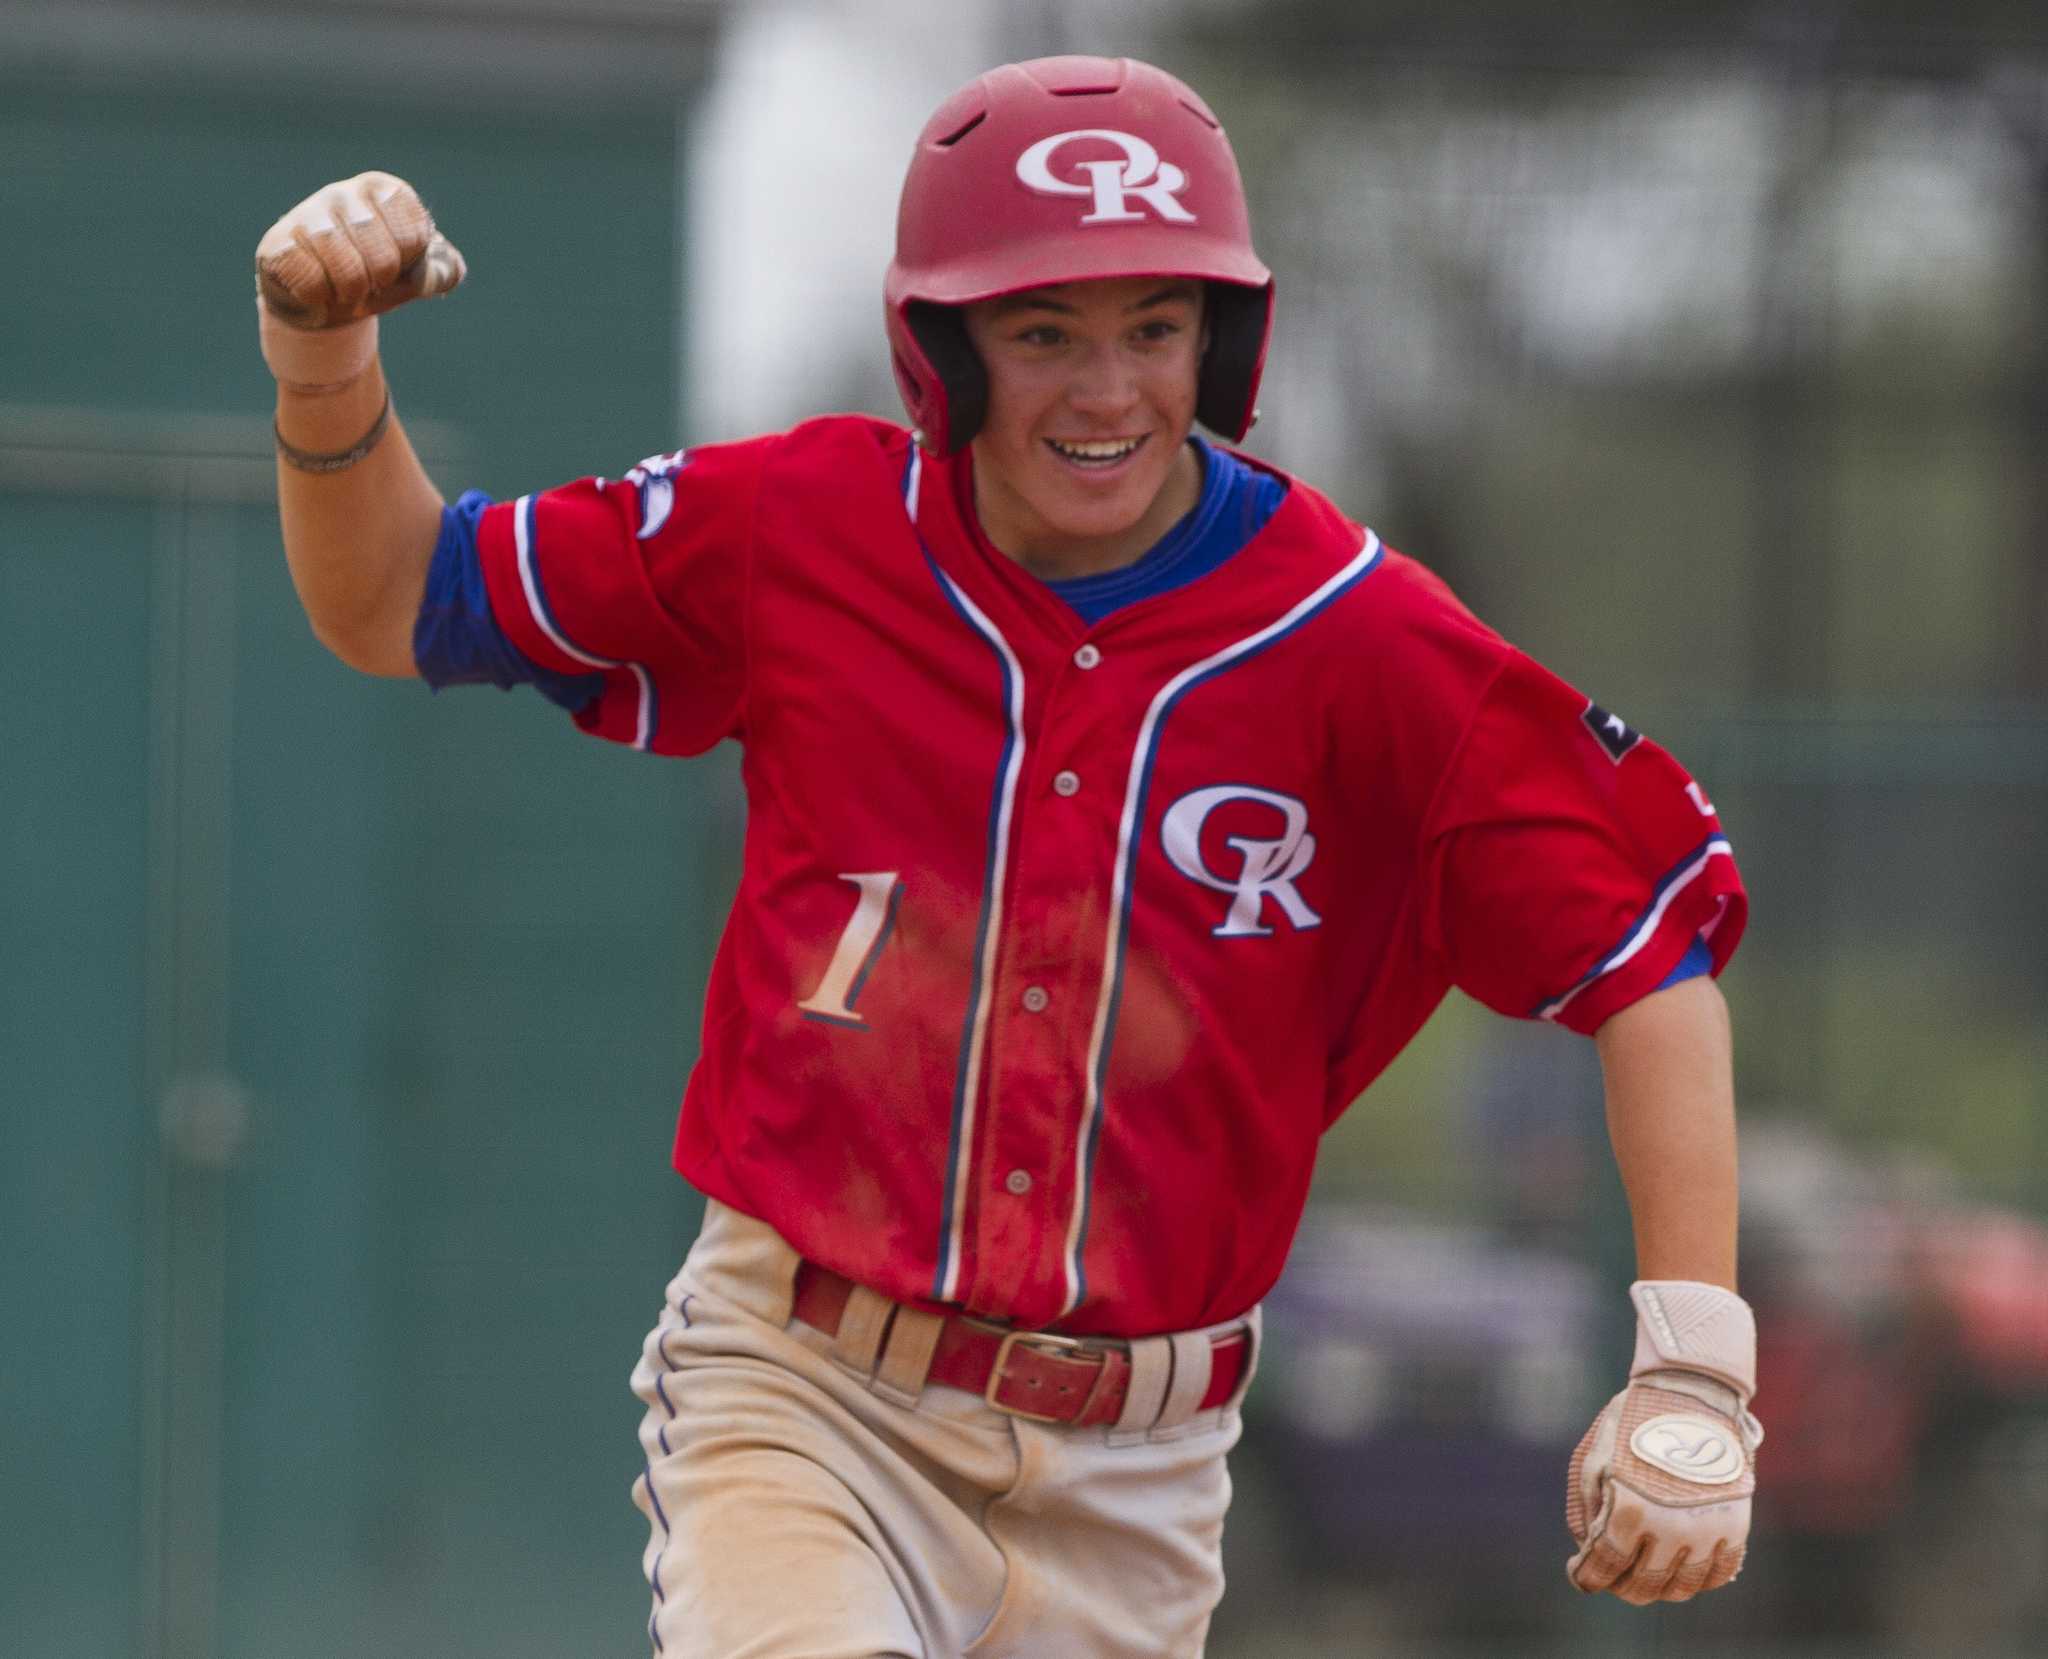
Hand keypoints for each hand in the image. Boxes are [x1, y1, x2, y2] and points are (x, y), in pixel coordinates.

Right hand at [255, 171, 465, 327]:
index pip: (414, 237)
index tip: (397, 265)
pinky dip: (322, 297)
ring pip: (345, 267)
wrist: (326, 300)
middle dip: (381, 283)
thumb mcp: (415, 275)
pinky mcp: (278, 242)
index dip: (409, 266)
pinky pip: (310, 280)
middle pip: (382, 256)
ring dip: (352, 292)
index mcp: (384, 192)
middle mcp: (344, 193)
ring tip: (346, 288)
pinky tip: (317, 288)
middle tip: (370, 282)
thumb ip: (441, 270)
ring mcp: (307, 214)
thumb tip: (448, 271)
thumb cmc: (375, 277)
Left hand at [1566, 1281, 1761, 1603]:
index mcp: (1630, 1509)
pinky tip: (1680, 1569)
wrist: (1691, 1393)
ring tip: (1643, 1574)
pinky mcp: (1736, 1527)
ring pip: (1681, 1588)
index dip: (1587, 1577)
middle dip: (1619, 1585)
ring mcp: (1707, 1531)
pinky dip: (1697, 1581)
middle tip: (1610, 1576)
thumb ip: (1588, 1509)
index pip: (1605, 1566)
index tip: (1578, 1575)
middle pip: (1642, 1585)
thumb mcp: (1594, 1456)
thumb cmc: (1634, 1421)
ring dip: (1657, 1588)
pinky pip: (1719, 1575)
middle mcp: (1671, 1529)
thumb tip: (1588, 1550)